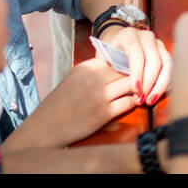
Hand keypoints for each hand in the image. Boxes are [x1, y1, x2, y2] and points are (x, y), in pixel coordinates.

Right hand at [4, 58, 136, 149]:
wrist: (45, 128)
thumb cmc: (59, 105)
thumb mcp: (74, 79)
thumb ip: (94, 73)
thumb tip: (117, 68)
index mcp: (87, 67)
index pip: (117, 59)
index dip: (126, 65)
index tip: (132, 70)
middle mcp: (94, 78)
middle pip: (126, 70)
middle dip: (135, 76)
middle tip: (142, 81)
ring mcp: (100, 95)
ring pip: (131, 84)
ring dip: (138, 88)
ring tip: (140, 91)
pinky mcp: (104, 113)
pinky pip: (129, 102)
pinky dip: (134, 102)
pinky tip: (134, 103)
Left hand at [100, 25, 171, 105]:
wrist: (117, 39)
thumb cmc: (109, 52)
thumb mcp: (104, 59)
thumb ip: (110, 70)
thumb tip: (116, 88)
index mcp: (128, 36)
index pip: (137, 53)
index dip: (137, 72)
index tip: (135, 90)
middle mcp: (146, 36)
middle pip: (154, 59)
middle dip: (149, 82)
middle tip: (142, 99)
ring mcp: (157, 43)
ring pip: (166, 63)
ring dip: (160, 84)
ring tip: (150, 100)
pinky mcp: (164, 51)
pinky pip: (170, 67)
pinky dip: (165, 82)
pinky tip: (157, 94)